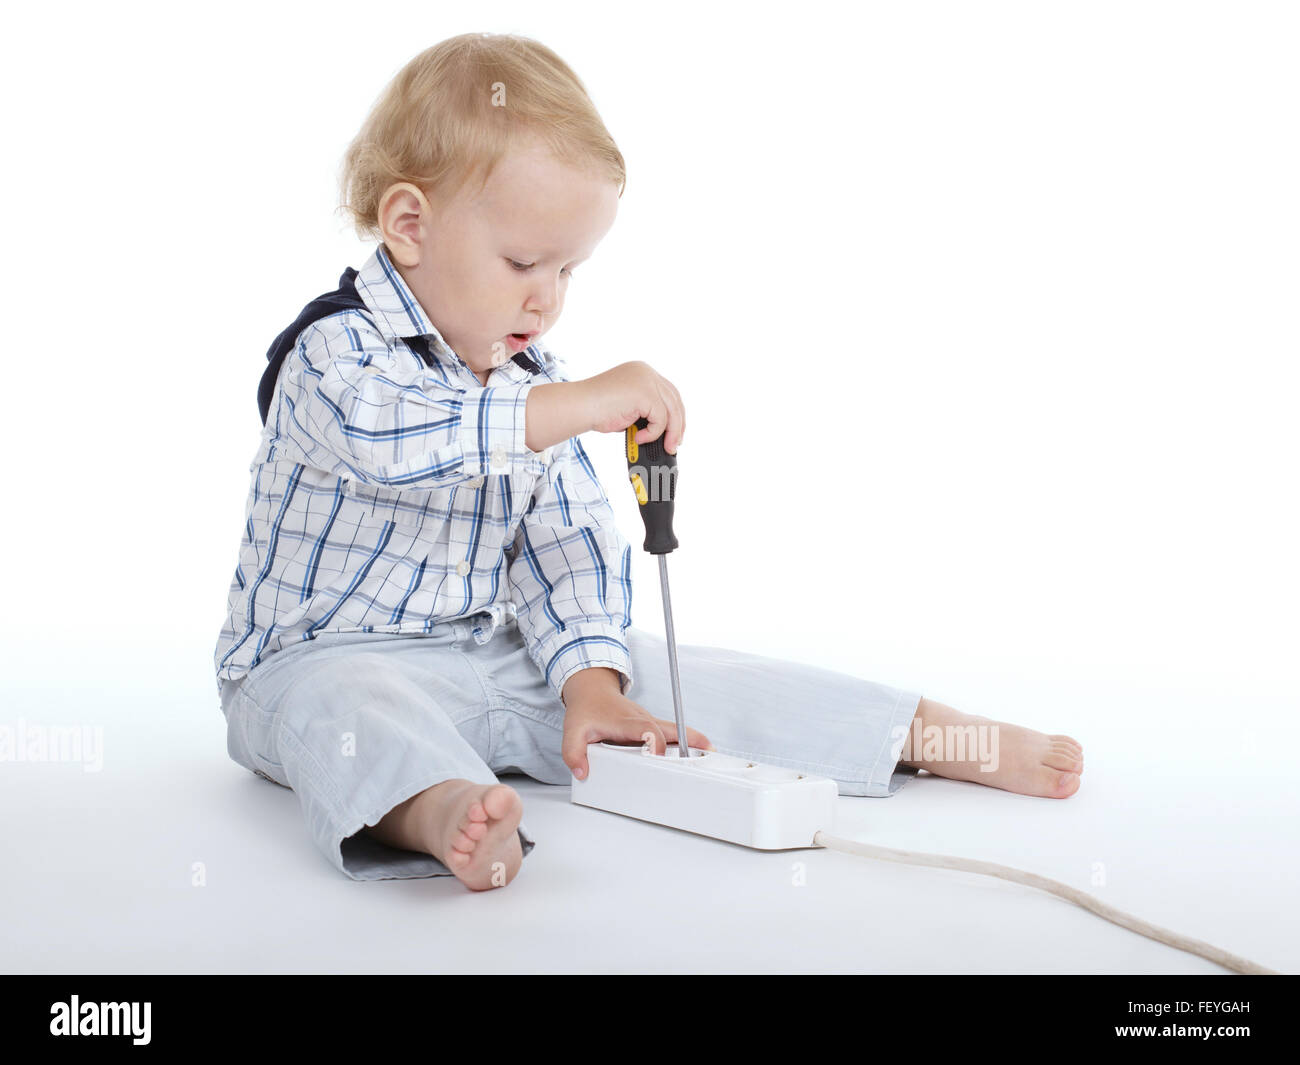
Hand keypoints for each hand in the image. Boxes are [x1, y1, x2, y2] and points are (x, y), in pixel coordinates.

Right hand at [524, 361, 685, 454]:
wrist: (580, 406)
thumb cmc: (596, 409)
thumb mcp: (627, 407)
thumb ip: (644, 411)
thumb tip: (661, 431)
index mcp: (641, 372)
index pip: (669, 392)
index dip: (675, 413)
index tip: (676, 432)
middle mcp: (646, 372)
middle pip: (674, 400)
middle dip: (677, 425)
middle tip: (674, 445)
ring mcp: (647, 380)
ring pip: (671, 410)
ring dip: (670, 433)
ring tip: (665, 447)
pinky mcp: (645, 393)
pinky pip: (660, 418)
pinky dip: (653, 433)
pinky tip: (639, 438)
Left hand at [560, 667, 712, 779]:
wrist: (592, 690)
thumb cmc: (586, 710)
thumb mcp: (572, 731)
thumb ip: (573, 753)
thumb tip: (583, 771)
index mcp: (625, 721)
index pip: (646, 729)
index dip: (655, 742)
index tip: (659, 756)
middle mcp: (642, 720)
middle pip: (671, 727)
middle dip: (690, 739)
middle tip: (708, 752)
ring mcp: (649, 722)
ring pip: (675, 729)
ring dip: (694, 739)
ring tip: (712, 754)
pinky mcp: (651, 725)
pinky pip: (673, 732)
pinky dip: (688, 740)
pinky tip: (700, 751)